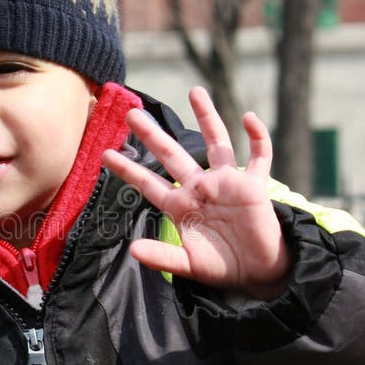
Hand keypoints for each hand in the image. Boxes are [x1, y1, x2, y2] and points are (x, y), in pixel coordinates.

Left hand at [102, 87, 291, 299]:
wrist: (258, 272)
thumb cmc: (222, 267)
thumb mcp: (188, 264)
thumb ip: (161, 257)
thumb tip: (132, 250)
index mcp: (181, 206)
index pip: (149, 183)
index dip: (128, 169)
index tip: (106, 154)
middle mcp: (201, 188)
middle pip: (173, 155)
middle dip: (153, 135)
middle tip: (131, 113)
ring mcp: (227, 184)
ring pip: (217, 142)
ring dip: (207, 117)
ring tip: (195, 91)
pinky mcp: (253, 186)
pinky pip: (258, 156)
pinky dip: (257, 137)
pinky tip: (248, 118)